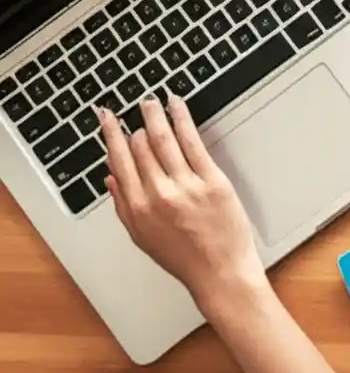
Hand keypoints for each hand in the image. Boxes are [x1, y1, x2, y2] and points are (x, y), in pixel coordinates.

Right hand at [99, 95, 266, 313]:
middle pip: (140, 148)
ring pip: (163, 140)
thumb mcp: (142, 237)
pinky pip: (192, 142)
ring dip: (154, 115)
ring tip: (150, 101)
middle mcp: (158, 194)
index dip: (111, 135)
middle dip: (135, 124)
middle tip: (136, 106)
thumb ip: (123, 205)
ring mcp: (186, 186)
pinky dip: (182, 120)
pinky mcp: (212, 181)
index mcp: (137, 208)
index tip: (106, 118)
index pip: (119, 161)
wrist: (220, 272)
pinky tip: (177, 107)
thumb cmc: (184, 258)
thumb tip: (110, 178)